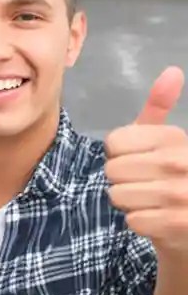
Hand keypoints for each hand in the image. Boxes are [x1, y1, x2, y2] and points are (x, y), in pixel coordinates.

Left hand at [106, 66, 187, 252]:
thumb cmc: (172, 175)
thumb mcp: (165, 139)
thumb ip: (159, 107)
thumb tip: (173, 71)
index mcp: (175, 137)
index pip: (114, 142)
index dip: (118, 154)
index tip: (140, 159)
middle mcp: (181, 162)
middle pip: (113, 170)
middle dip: (122, 179)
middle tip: (145, 183)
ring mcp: (182, 194)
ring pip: (119, 195)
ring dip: (129, 201)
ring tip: (150, 200)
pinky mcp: (179, 223)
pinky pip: (132, 220)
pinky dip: (138, 222)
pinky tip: (157, 218)